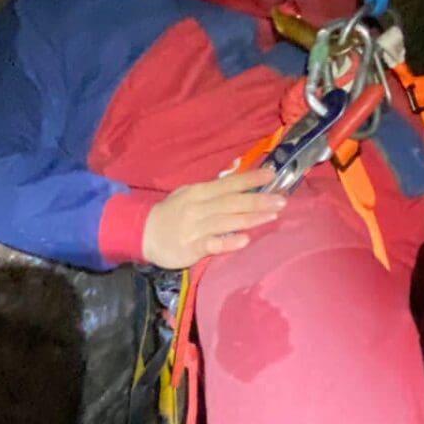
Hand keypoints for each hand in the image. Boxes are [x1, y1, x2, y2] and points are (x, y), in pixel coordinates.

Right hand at [143, 169, 285, 268]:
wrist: (141, 233)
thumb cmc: (171, 213)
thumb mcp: (188, 195)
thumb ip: (212, 191)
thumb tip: (238, 182)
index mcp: (198, 192)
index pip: (228, 184)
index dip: (250, 179)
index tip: (272, 175)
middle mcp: (198, 208)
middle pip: (231, 202)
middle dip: (258, 200)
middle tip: (282, 200)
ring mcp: (194, 228)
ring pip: (225, 221)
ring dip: (250, 218)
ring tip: (272, 216)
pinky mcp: (190, 248)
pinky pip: (211, 244)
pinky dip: (228, 242)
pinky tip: (244, 240)